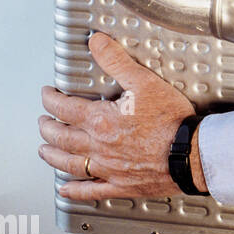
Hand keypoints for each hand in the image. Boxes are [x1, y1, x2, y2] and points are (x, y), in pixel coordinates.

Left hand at [38, 31, 208, 200]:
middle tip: (42, 121)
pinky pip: (90, 190)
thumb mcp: (144, 81)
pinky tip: (66, 188)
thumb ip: (116, 61)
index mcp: (101, 120)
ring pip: (70, 163)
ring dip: (53, 155)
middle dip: (47, 127)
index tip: (47, 94)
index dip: (51, 100)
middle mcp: (99, 146)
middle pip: (62, 138)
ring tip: (44, 150)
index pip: (65, 108)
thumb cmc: (171, 120)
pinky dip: (74, 190)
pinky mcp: (120, 184)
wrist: (190, 153)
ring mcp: (108, 168)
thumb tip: (96, 42)